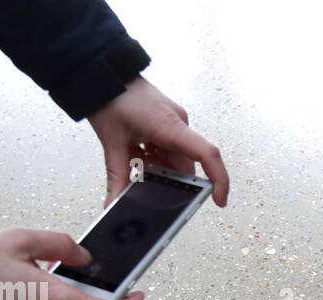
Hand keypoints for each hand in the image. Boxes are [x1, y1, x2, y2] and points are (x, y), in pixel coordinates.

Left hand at [88, 77, 228, 206]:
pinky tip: (136, 156)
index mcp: (171, 126)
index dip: (219, 179)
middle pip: (183, 165)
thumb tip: (116, 203)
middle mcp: (177, 124)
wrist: (103, 72)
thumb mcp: (112, 142)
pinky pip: (165, 150)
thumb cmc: (111, 96)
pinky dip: (152, 159)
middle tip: (148, 188)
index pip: (207, 154)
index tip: (219, 200)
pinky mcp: (164, 123)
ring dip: (156, 169)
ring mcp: (172, 123)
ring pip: (172, 160)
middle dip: (167, 181)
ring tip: (134, 162)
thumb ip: (117, 177)